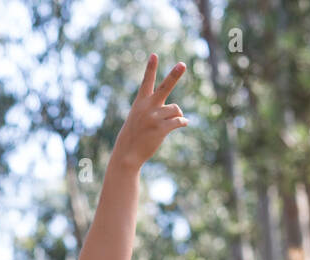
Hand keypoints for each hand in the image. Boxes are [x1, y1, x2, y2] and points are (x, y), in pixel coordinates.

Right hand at [111, 54, 186, 168]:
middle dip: (174, 75)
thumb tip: (179, 114)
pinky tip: (182, 124)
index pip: (146, 81)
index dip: (151, 68)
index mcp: (140, 102)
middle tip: (182, 64)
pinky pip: (179, 121)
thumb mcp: (138, 118)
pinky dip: (182, 122)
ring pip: (176, 109)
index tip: (154, 54)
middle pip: (164, 87)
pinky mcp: (161, 129)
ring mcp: (154, 118)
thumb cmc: (134, 134)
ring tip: (170, 121)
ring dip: (177, 114)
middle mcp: (147, 107)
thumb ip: (155, 110)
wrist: (126, 154)